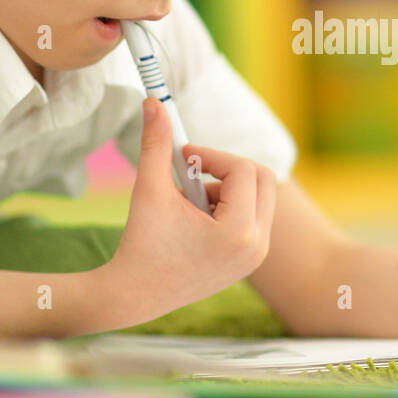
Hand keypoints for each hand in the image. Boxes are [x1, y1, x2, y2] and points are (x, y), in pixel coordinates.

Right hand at [100, 98, 277, 325]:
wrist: (134, 296)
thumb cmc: (140, 243)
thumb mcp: (149, 189)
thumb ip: (155, 144)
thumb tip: (154, 102)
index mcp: (239, 231)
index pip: (243, 169)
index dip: (211, 155)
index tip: (182, 157)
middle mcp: (257, 246)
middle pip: (263, 178)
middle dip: (227, 168)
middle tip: (192, 173)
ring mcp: (256, 256)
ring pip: (261, 196)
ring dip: (228, 187)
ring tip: (189, 202)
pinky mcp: (250, 260)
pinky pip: (255, 216)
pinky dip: (230, 206)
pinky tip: (196, 220)